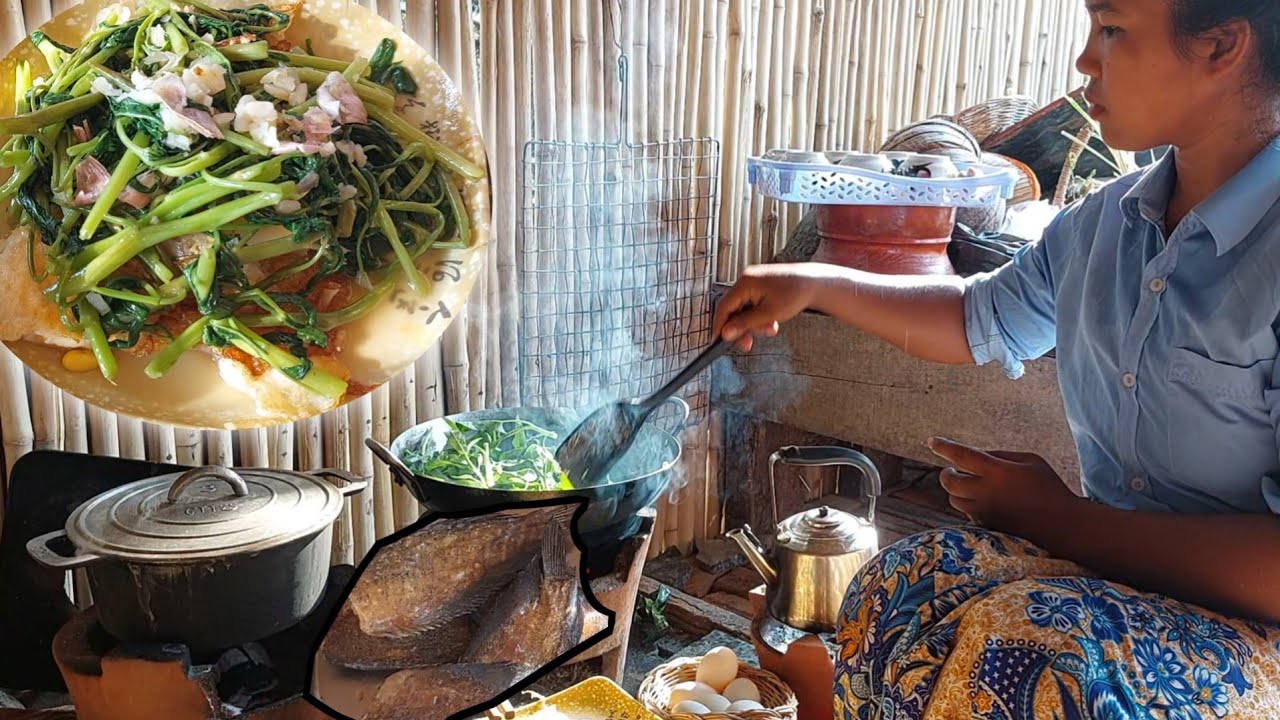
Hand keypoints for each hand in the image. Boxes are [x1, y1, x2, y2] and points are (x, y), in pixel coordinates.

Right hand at [713, 264, 830, 350]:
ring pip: (744, 309)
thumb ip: (745, 324)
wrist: (815, 283)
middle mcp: (747, 280)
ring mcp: (754, 282)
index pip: (724, 306)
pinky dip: (759, 317)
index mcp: (745, 282)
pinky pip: (753, 305)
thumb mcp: (769, 315)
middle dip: (741, 328)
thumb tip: (726, 333)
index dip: (719, 326)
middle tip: (747, 345)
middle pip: (733, 309)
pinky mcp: (762, 287)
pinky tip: (772, 323)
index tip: (717, 341)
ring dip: (754, 324)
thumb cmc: (795, 295)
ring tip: (771, 330)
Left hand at [927, 436, 1081, 540]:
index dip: (944, 447)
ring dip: (957, 490)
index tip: (931, 441)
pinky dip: (969, 505)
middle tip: (954, 469)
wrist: (1062, 525)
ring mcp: (985, 513)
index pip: (962, 455)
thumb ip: (1000, 455)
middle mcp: (987, 493)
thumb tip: (975, 455)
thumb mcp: (1030, 461)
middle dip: (947, 473)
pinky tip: (985, 502)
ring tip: (973, 485)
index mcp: (998, 472)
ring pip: (954, 499)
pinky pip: (967, 513)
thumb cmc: (1048, 487)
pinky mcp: (987, 527)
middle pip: (949, 482)